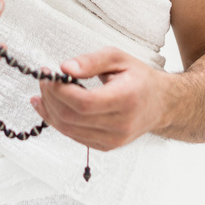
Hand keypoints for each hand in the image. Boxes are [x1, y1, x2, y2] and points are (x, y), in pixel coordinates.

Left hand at [28, 47, 174, 150]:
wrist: (160, 103)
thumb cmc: (139, 78)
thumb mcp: (118, 58)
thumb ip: (91, 61)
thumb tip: (65, 68)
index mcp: (126, 99)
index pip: (85, 102)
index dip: (60, 91)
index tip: (49, 75)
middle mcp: (121, 124)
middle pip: (73, 117)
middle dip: (51, 98)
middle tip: (44, 80)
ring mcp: (114, 140)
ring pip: (69, 130)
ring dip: (50, 111)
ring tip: (44, 92)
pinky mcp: (106, 146)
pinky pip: (74, 137)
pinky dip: (58, 122)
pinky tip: (49, 107)